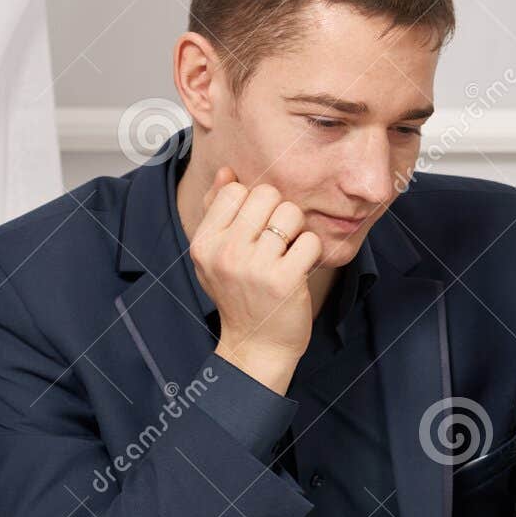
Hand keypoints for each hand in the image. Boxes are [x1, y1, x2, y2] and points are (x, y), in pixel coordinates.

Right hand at [191, 166, 323, 391]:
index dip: (255, 203)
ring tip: (288, 253)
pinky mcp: (284, 280)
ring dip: (297, 231)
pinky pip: (310, 240)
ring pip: (291, 214)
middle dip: (279, 212)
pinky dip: (312, 251)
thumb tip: (227, 171)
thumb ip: (218, 211)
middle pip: (267, 194)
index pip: (236, 189)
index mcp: (204, 242)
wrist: (256, 345)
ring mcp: (254, 267)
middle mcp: (224, 252)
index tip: (257, 226)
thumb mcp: (215, 255)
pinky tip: (300, 267)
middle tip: (277, 240)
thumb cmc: (239, 295)